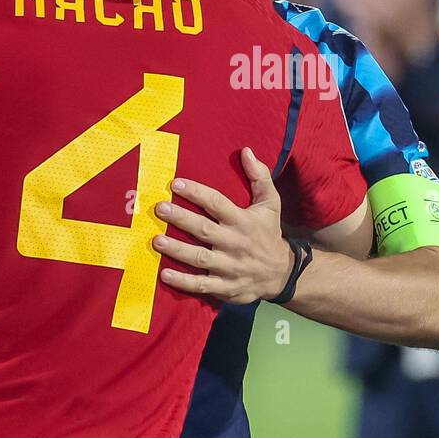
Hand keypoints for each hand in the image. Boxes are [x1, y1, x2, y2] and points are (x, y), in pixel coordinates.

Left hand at [152, 148, 292, 303]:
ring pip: (200, 258)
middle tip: (160, 208)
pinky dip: (183, 282)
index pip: (217, 203)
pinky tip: (164, 274)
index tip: (176, 184)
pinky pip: (201, 285)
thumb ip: (259, 176)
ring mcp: (229, 267)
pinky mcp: (225, 287)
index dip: (197, 193)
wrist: (281, 273)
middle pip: (204, 230)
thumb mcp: (271, 203)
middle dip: (181, 218)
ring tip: (156, 240)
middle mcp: (235, 243)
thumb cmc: (269, 233)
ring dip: (177, 250)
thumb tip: (246, 151)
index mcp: (243, 221)